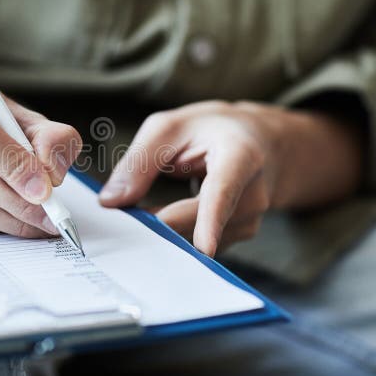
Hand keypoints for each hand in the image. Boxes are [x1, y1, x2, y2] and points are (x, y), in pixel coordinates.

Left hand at [98, 101, 362, 255]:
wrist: (264, 144)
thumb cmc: (212, 130)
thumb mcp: (170, 128)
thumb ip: (139, 161)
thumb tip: (111, 201)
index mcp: (241, 155)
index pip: (225, 190)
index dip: (212, 219)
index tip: (203, 247)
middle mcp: (253, 192)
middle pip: (202, 222)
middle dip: (161, 227)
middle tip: (121, 226)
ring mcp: (250, 220)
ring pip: (197, 240)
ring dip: (165, 234)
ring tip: (138, 219)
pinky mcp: (238, 236)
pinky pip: (200, 245)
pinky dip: (176, 238)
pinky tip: (158, 227)